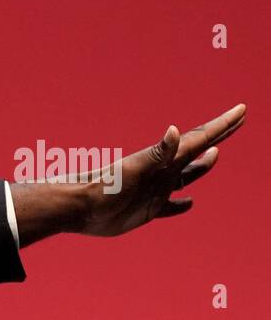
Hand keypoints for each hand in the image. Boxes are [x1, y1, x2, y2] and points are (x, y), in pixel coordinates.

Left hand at [67, 103, 245, 237]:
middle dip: (218, 135)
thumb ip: (156, 152)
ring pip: (187, 176)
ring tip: (216, 154)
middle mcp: (163, 172)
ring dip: (203, 166)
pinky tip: (189, 202)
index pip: (200, 138)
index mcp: (164, 160)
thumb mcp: (132, 169)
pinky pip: (170, 207)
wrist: (79, 208)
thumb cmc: (103, 188)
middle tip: (237, 120)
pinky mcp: (147, 210)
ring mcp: (156, 190)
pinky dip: (181, 205)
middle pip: (198, 151)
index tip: (241, 109)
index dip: (222, 124)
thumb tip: (176, 130)